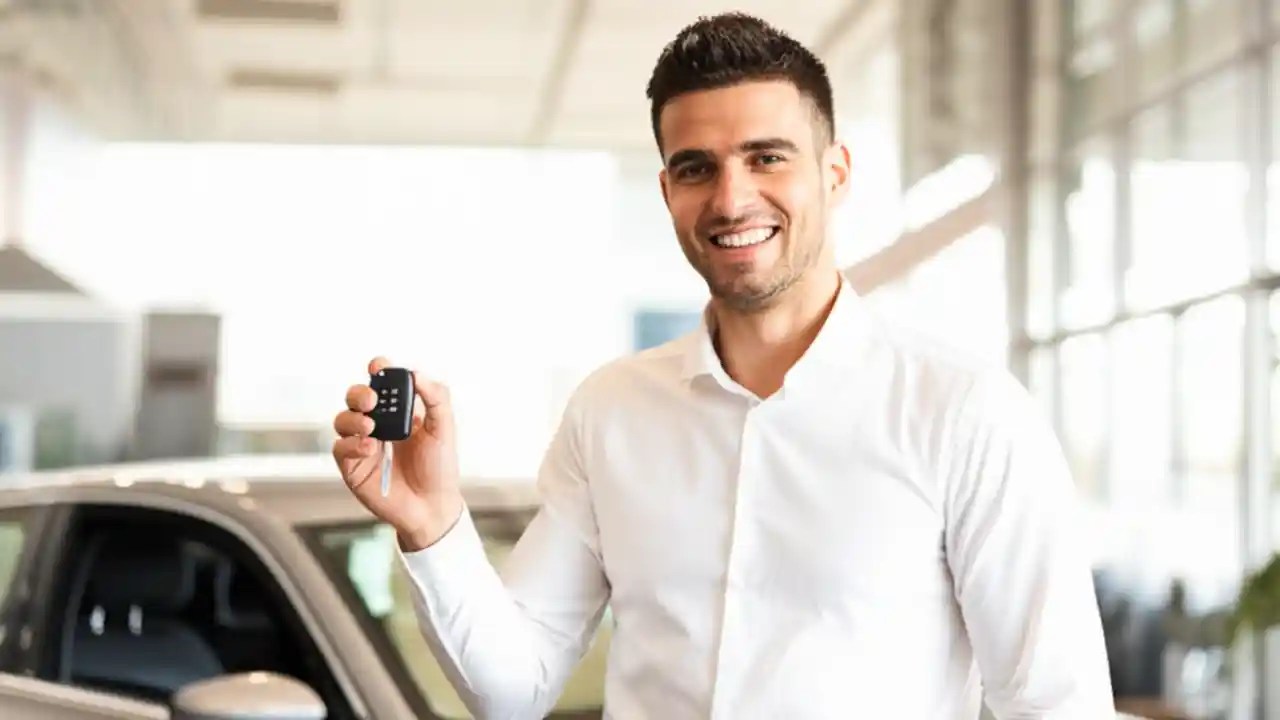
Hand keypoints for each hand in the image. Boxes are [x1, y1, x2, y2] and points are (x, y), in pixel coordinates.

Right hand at [332, 356, 464, 549]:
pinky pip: (340, 448)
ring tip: (371, 427)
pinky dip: (351, 444)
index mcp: (399, 411)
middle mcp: (378, 424)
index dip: (378, 370)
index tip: (378, 365)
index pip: (382, 383)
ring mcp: (363, 444)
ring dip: (353, 419)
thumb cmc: (438, 468)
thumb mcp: (444, 429)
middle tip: (372, 400)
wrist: (432, 507)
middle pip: (356, 398)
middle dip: (359, 393)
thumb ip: (436, 398)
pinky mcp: (352, 467)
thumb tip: (417, 373)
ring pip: (342, 420)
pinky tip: (369, 447)